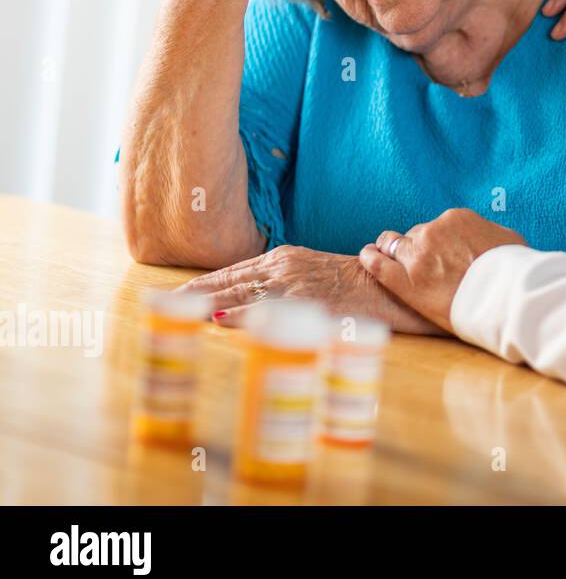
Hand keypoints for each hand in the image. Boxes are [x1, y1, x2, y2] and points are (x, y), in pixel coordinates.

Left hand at [174, 245, 442, 333]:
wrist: (390, 286)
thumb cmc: (355, 283)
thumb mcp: (314, 272)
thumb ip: (282, 281)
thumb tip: (248, 301)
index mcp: (283, 257)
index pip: (233, 269)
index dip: (203, 282)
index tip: (176, 292)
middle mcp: (283, 267)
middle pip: (228, 280)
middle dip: (194, 293)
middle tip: (162, 303)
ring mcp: (293, 284)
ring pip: (240, 293)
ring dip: (207, 305)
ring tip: (177, 313)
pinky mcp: (305, 302)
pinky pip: (266, 310)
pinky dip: (240, 315)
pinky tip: (219, 320)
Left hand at [360, 209, 527, 333]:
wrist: (506, 299)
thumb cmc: (513, 272)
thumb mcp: (507, 240)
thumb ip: (487, 234)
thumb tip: (487, 238)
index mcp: (456, 219)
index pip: (439, 225)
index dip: (440, 241)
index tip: (443, 253)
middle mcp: (433, 232)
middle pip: (416, 235)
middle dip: (420, 248)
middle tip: (428, 266)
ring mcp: (416, 256)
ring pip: (394, 245)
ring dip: (394, 251)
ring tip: (389, 257)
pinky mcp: (404, 282)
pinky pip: (376, 264)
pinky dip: (369, 258)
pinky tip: (367, 256)